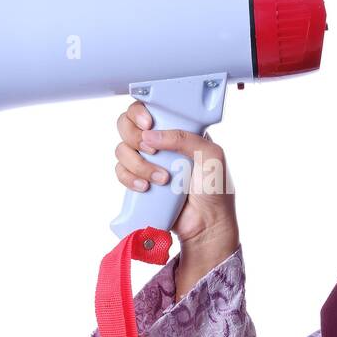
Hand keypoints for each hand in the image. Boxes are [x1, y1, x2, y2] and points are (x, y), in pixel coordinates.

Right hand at [114, 101, 239, 297]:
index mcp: (178, 131)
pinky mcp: (139, 183)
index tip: (147, 124)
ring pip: (122, 150)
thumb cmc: (215, 191)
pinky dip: (129, 178)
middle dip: (134, 138)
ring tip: (161, 179)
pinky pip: (121, 172)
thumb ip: (185, 138)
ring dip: (138, 164)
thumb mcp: (211, 155)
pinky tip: (146, 188)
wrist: (206, 226)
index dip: (140, 113)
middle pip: (127, 126)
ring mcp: (147, 163)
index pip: (149, 110)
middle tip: (152, 151)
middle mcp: (160, 144)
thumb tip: (149, 136)